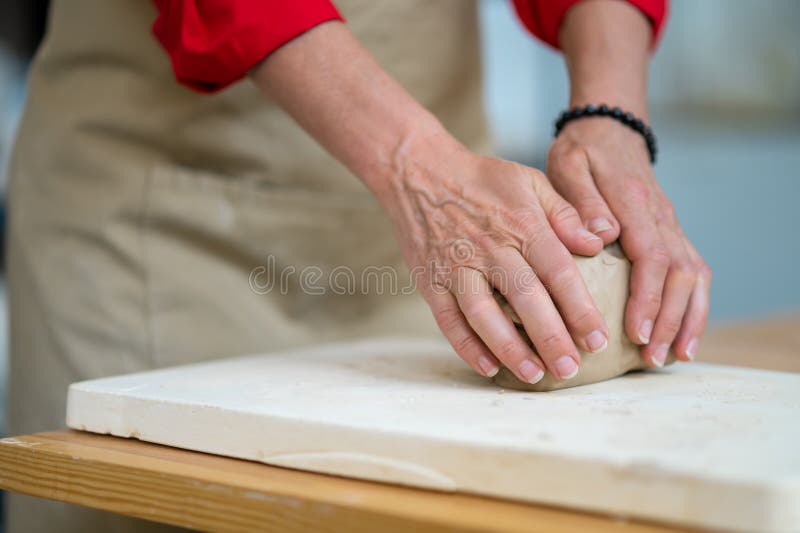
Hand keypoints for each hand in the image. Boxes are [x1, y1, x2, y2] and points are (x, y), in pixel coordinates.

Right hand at [378, 135, 610, 381]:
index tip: (598, 339)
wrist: (419, 174)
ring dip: (510, 348)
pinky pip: (448, 320)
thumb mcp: (530, 181)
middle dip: (551, 337)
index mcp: (521, 224)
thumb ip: (566, 213)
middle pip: (525, 299)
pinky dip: (467, 347)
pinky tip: (489, 368)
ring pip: (485, 315)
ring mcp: (457, 267)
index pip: (557, 272)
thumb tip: (598, 243)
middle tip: (571, 369)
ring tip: (534, 375)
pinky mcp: (432, 282)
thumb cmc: (482, 181)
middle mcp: (490, 248)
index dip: (580, 309)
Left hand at [546, 118, 711, 364]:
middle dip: (669, 319)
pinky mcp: (672, 232)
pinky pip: (694, 272)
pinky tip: (683, 335)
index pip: (652, 257)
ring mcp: (672, 224)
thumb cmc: (583, 151)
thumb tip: (601, 234)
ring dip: (688, 318)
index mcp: (635, 203)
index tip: (637, 332)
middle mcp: (661, 216)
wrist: (610, 128)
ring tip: (673, 356)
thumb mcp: (570, 166)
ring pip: (695, 276)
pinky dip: (694, 306)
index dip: (647, 297)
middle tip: (652, 356)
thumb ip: (581, 200)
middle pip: (680, 274)